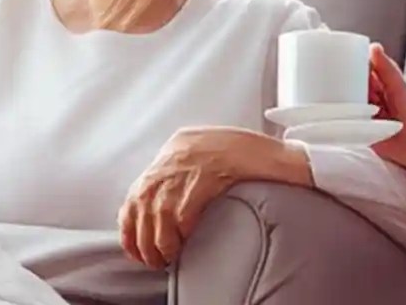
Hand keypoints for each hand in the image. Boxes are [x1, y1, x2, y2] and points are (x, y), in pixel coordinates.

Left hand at [118, 127, 308, 268]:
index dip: (131, 223)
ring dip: (160, 241)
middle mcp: (176, 153)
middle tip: (152, 259)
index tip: (134, 245)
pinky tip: (185, 243)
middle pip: (142, 203)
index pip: (137, 190)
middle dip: (142, 238)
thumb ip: (183, 169)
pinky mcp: (207, 175)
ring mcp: (191, 163)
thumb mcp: (207, 151)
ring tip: (166, 257)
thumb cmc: (246, 155)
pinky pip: (183, 212)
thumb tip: (162, 202)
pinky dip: (180, 232)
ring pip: (159, 212)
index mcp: (175, 146)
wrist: (275, 153)